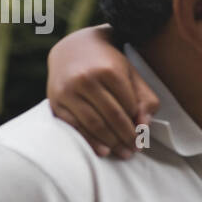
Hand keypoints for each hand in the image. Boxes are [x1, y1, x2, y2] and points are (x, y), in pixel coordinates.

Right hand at [46, 25, 159, 157]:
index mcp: (108, 70)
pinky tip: (104, 151)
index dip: (137, 122)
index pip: (128, 105)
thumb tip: (144, 126)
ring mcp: (68, 91)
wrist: (74, 48)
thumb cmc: (108, 65)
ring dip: (111, 143)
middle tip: (135, 149)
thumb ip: (145, 99)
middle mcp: (85, 79)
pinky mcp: (56, 102)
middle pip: (112, 117)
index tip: (143, 135)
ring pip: (93, 124)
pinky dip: (90, 141)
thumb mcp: (131, 75)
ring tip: (124, 153)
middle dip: (127, 137)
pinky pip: (74, 127)